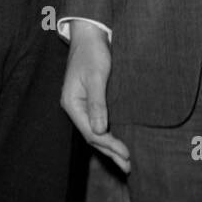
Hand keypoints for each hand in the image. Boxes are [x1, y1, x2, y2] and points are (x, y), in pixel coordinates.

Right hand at [61, 21, 130, 170]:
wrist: (89, 34)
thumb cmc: (93, 52)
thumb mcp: (96, 76)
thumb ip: (97, 103)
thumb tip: (99, 131)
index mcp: (71, 102)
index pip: (90, 132)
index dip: (109, 145)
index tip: (127, 154)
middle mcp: (74, 106)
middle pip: (92, 135)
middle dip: (110, 151)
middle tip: (129, 167)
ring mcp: (80, 104)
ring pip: (94, 131)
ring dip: (109, 146)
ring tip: (125, 162)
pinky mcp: (88, 100)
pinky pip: (97, 122)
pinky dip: (107, 134)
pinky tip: (116, 141)